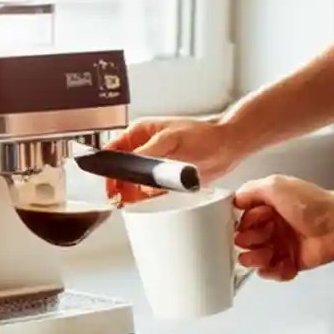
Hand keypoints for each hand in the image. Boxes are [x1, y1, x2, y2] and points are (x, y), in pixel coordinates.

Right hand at [103, 118, 241, 203]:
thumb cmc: (203, 134)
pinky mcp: (164, 178)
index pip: (113, 150)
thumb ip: (148, 152)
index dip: (106, 165)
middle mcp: (143, 149)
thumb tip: (131, 167)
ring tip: (126, 200)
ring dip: (129, 192)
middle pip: (119, 169)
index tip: (105, 179)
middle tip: (115, 195)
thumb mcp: (171, 139)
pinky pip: (147, 191)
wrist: (228, 147)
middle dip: (116, 183)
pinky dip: (143, 197)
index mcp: (139, 133)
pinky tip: (141, 201)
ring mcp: (153, 165)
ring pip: (131, 182)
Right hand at [233, 175, 333, 280]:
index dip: (240, 226)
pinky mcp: (291, 262)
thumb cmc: (313, 204)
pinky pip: (273, 272)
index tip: (246, 226)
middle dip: (248, 243)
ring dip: (256, 259)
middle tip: (260, 239)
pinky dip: (273, 272)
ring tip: (266, 254)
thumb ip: (249, 191)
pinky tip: (280, 264)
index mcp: (265, 208)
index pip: (239, 221)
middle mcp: (272, 226)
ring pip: (254, 259)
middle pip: (244, 241)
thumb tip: (233, 201)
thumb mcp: (275, 185)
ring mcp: (281, 245)